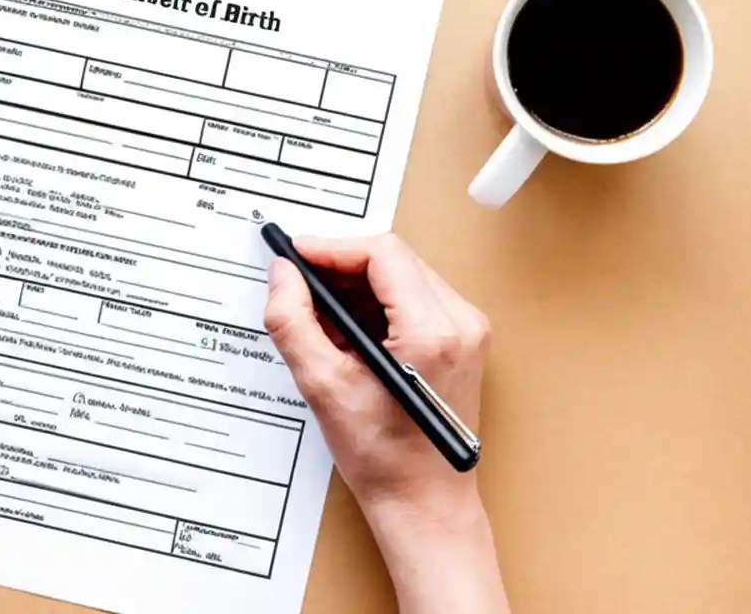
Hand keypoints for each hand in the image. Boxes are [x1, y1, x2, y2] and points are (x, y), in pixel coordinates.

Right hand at [264, 234, 508, 612]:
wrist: (423, 501)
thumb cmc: (386, 459)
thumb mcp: (323, 387)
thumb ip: (294, 322)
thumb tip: (283, 277)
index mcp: (433, 333)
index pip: (382, 255)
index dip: (332, 249)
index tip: (298, 256)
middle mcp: (461, 324)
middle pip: (394, 261)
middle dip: (341, 268)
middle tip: (301, 288)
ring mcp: (467, 331)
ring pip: (402, 277)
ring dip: (357, 289)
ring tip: (323, 322)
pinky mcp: (462, 341)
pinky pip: (414, 299)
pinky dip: (376, 306)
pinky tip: (349, 336)